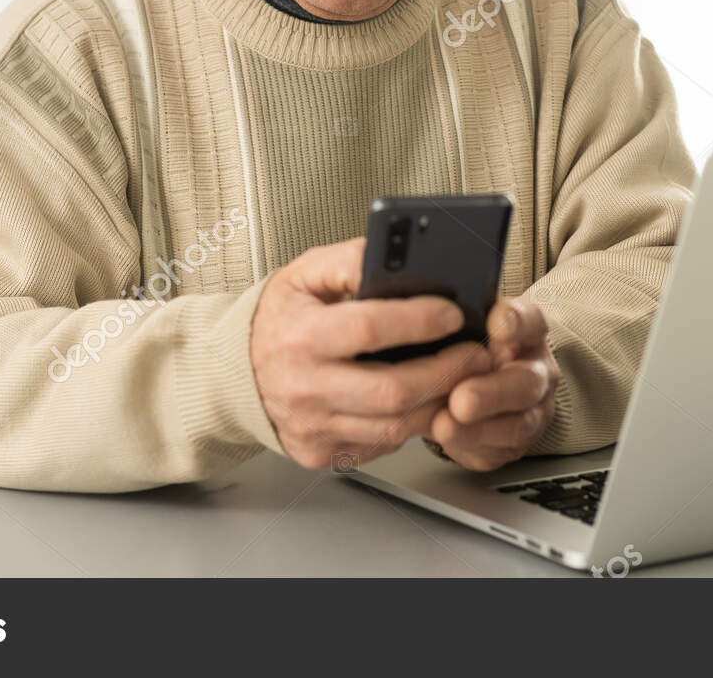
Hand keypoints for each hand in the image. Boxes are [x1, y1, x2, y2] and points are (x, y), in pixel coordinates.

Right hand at [250, 238, 491, 470]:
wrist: (236, 372)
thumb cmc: (281, 318)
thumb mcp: (306, 274)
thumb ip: (350, 260)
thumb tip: (396, 258)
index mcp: (300, 335)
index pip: (368, 329)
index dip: (418, 321)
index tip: (454, 313)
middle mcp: (303, 387)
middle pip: (390, 391)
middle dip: (445, 372)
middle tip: (477, 354)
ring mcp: (312, 426)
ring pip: (393, 426)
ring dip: (439, 403)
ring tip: (462, 377)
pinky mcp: (320, 453)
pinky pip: (381, 445)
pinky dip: (411, 424)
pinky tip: (426, 400)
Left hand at [429, 296, 559, 471]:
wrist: (485, 384)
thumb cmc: (473, 348)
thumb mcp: (470, 323)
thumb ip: (461, 317)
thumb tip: (423, 311)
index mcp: (528, 334)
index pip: (531, 322)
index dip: (516, 323)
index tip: (496, 323)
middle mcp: (536, 373)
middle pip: (526, 383)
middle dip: (492, 394)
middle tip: (461, 398)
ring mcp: (531, 412)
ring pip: (516, 426)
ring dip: (478, 429)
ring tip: (444, 424)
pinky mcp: (512, 444)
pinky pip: (496, 452)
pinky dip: (469, 447)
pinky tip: (446, 438)